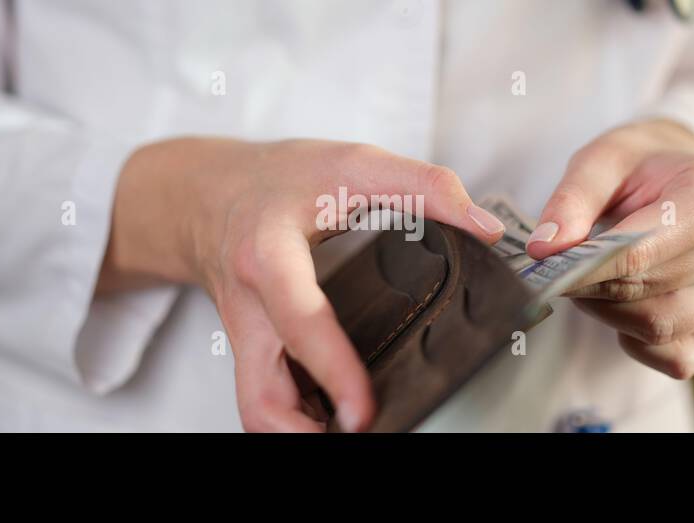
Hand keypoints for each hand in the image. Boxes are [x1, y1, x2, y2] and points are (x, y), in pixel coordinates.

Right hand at [102, 138, 505, 430]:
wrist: (208, 195)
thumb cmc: (277, 180)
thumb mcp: (351, 163)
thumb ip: (423, 187)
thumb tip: (485, 228)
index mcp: (269, 257)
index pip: (299, 323)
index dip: (332, 369)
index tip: (363, 410)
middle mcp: (251, 310)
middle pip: (261, 400)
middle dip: (306, 434)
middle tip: (366, 432)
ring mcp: (247, 341)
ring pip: (258, 413)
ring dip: (303, 434)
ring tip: (359, 429)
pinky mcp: (251, 356)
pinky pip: (266, 404)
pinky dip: (300, 423)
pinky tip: (337, 418)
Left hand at [527, 120, 693, 378]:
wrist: (681, 179)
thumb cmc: (640, 168)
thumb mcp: (602, 161)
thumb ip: (571, 201)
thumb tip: (544, 249)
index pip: (643, 251)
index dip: (588, 267)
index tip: (547, 271)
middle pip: (647, 290)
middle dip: (593, 286)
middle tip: (560, 272)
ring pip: (658, 327)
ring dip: (608, 312)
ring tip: (591, 282)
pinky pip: (675, 358)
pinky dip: (637, 341)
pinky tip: (625, 307)